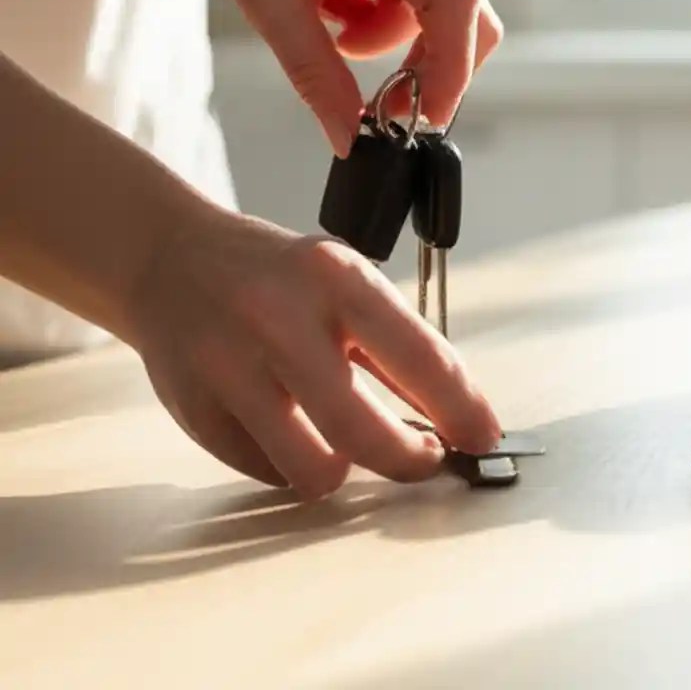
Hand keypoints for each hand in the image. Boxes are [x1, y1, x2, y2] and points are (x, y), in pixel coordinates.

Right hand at [126, 205, 501, 499]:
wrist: (166, 258)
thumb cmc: (276, 278)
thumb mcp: (347, 284)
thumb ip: (400, 350)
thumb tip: (463, 419)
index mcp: (335, 280)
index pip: (422, 359)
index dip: (464, 411)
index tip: (484, 438)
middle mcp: (279, 320)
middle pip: (365, 434)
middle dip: (409, 462)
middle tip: (423, 458)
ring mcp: (227, 367)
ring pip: (312, 471)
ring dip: (343, 471)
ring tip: (345, 444)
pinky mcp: (193, 409)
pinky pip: (266, 472)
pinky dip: (289, 464)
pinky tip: (288, 429)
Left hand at [214, 0, 502, 155]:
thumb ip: (315, 73)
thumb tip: (348, 138)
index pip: (456, 4)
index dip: (451, 68)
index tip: (423, 116)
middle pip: (464, 11)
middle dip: (431, 64)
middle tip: (388, 100)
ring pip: (435, 7)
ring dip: (393, 39)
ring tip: (339, 37)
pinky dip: (382, 16)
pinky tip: (339, 11)